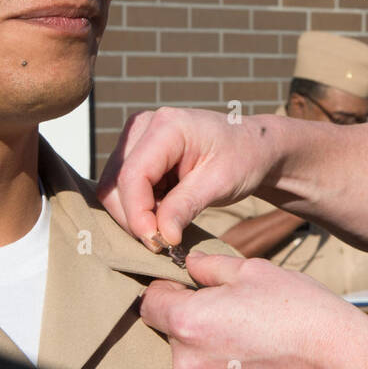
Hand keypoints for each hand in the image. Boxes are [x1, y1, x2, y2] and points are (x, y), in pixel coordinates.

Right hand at [96, 107, 274, 250]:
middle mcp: (144, 127)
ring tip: (168, 225)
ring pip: (114, 188)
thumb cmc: (243, 157)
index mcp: (167, 126)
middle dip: (133, 218)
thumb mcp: (221, 183)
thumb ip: (186, 206)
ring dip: (136, 215)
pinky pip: (124, 189)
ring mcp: (137, 139)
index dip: (137, 214)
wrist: (253, 147)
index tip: (156, 242)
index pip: (133, 175)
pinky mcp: (137, 153)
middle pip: (115, 183)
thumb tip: (161, 236)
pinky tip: (165, 213)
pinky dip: (140, 208)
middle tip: (162, 242)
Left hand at [140, 253, 367, 368]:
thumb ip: (211, 265)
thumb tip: (190, 263)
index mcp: (188, 320)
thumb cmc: (298, 308)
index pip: (149, 301)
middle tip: (232, 306)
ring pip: (192, 358)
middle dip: (192, 317)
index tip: (189, 284)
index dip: (167, 288)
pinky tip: (258, 355)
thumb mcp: (253, 270)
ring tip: (250, 331)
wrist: (338, 360)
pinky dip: (228, 368)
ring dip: (209, 344)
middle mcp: (188, 361)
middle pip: (171, 332)